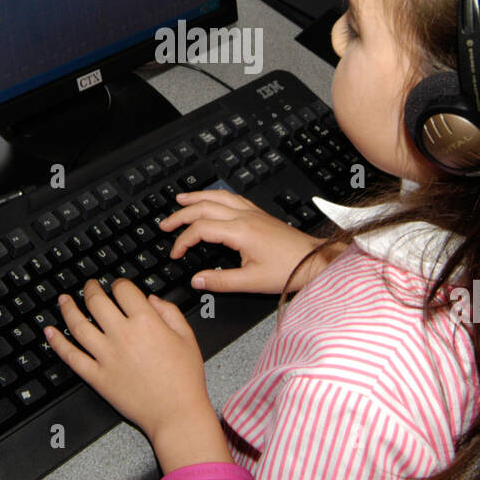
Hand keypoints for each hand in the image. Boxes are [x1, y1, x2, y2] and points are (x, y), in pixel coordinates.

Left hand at [45, 279, 225, 468]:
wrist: (176, 413)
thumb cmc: (184, 379)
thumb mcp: (187, 337)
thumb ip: (169, 312)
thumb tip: (152, 299)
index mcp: (146, 322)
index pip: (124, 290)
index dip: (119, 283)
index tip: (118, 285)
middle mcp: (122, 335)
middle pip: (96, 302)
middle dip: (90, 289)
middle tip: (89, 286)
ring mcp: (106, 356)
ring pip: (78, 325)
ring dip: (68, 308)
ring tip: (64, 300)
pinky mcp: (97, 377)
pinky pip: (71, 356)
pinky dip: (58, 342)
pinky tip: (50, 332)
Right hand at [159, 189, 343, 294]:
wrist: (314, 261)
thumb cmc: (288, 270)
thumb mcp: (251, 282)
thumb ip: (220, 281)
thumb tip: (197, 280)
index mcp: (240, 231)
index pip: (201, 229)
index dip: (183, 241)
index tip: (175, 253)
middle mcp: (245, 217)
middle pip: (204, 207)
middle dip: (181, 214)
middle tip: (165, 224)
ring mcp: (253, 213)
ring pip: (218, 197)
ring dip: (197, 197)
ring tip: (181, 199)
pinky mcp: (260, 215)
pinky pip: (233, 198)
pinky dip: (216, 196)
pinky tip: (212, 199)